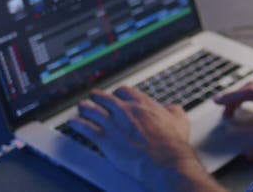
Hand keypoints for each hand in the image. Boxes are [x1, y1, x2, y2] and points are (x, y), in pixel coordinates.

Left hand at [70, 86, 220, 190]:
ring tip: (81, 106)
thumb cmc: (172, 143)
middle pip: (106, 98)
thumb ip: (172, 110)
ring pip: (93, 111)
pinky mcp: (105, 139)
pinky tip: (73, 123)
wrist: (164, 160)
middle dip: (98, 97)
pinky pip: (86, 128)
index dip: (119, 92)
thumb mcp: (179, 119)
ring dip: (85, 107)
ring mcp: (113, 124)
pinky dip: (78, 124)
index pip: (125, 91)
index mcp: (142, 104)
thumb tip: (171, 108)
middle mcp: (125, 110)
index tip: (116, 95)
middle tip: (94, 96)